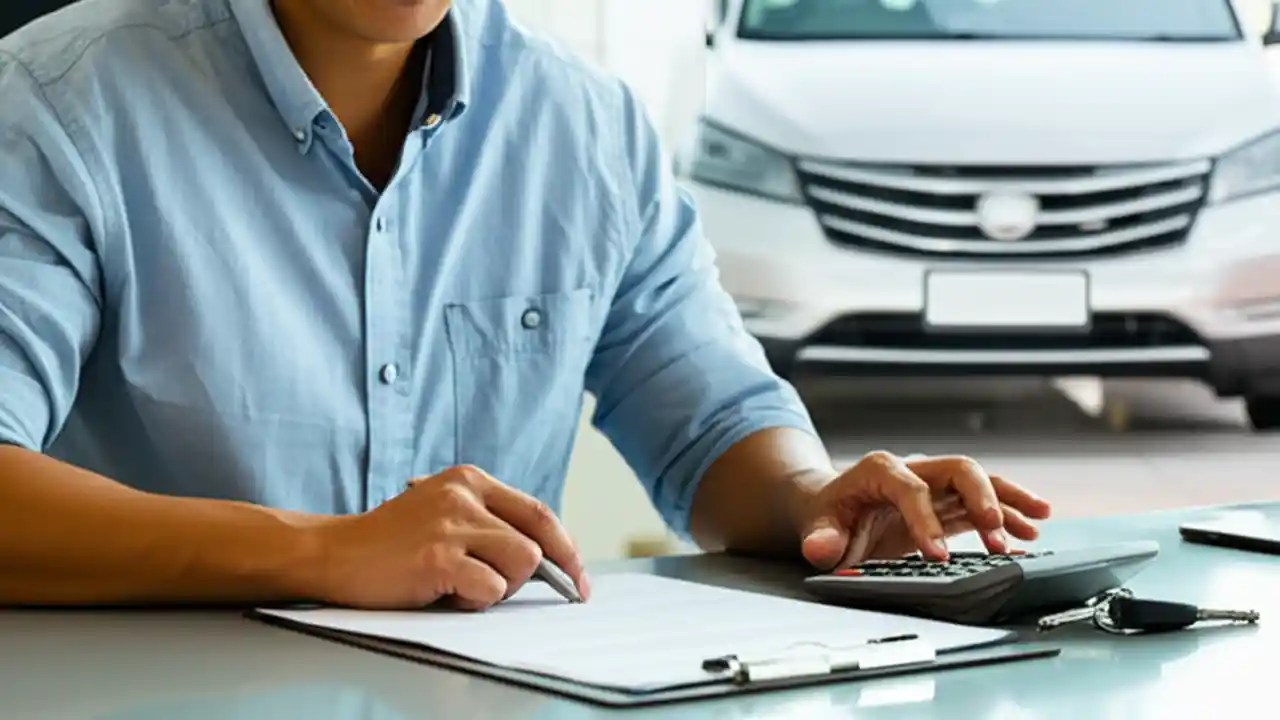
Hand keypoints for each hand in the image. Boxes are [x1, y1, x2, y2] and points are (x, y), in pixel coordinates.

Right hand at [308, 465, 588, 609]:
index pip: (539, 512)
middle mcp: (464, 495)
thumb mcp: (445, 513)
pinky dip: (477, 600)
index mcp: (470, 480)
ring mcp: (451, 524)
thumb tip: (547, 558)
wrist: (333, 553)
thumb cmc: (392, 542)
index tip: (579, 576)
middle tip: (532, 590)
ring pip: (522, 563)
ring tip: (464, 586)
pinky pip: (491, 587)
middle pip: (538, 538)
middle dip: (539, 574)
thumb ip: (489, 523)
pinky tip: (448, 593)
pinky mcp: (438, 557)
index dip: (567, 547)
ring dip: (501, 586)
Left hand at [796, 452, 1051, 569]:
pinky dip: (1007, 516)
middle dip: (981, 499)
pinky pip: (981, 506)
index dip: (925, 520)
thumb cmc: (828, 515)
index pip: (911, 488)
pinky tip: (1027, 535)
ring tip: (1036, 524)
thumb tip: (822, 548)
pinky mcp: (947, 504)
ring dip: (1008, 502)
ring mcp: (934, 485)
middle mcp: (915, 469)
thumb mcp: (817, 527)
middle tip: (997, 535)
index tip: (936, 555)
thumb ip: (820, 538)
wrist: (832, 507)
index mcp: (880, 470)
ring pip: (980, 482)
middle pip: (959, 470)